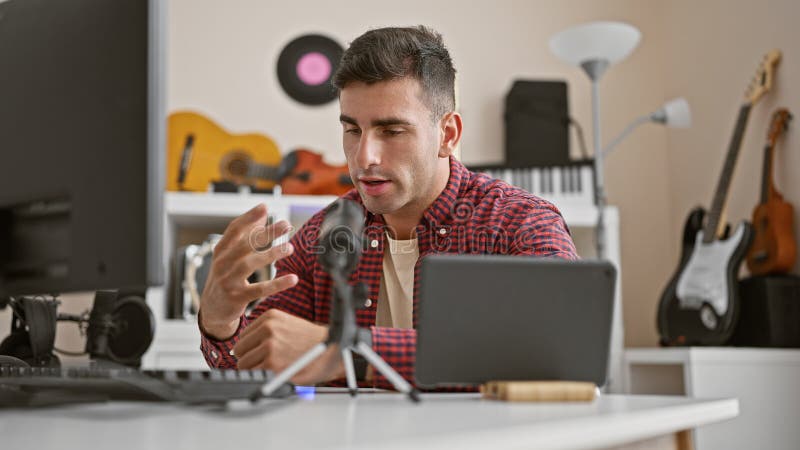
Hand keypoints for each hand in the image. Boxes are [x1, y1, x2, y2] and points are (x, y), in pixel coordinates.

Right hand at [199, 203, 297, 339]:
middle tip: (286, 224)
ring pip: (249, 264)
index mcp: (221, 250)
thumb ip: (245, 235)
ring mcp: (228, 280)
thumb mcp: (230, 255)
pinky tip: (293, 279)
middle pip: (244, 244)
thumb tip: (263, 214)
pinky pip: (259, 289)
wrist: (213, 309)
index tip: (264, 207)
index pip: (234, 229)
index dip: (248, 217)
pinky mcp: (237, 297)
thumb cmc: (225, 277)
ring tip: (290, 248)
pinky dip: (277, 284)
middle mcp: (222, 263)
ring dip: (271, 254)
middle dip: (266, 233)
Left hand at [233, 309, 344, 384]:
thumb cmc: (312, 342)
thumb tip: (239, 349)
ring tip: (274, 368)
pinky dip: (262, 377)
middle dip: (249, 359)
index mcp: (271, 317)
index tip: (260, 353)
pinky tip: (277, 373)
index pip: (243, 336)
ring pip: (244, 363)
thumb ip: (265, 333)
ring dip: (256, 369)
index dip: (251, 348)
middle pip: (239, 349)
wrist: (333, 350)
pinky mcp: (271, 362)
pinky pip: (253, 373)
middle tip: (266, 364)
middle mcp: (268, 328)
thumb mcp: (287, 326)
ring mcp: (269, 345)